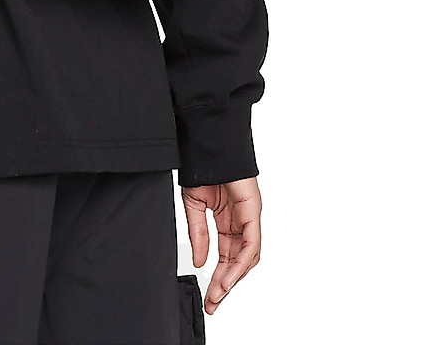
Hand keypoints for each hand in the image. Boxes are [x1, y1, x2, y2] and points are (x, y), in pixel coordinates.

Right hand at [180, 177, 260, 314]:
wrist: (207, 145)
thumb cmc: (202, 167)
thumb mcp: (194, 207)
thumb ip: (199, 235)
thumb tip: (201, 262)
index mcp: (227, 221)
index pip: (226, 256)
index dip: (218, 278)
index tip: (209, 297)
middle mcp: (240, 222)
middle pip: (237, 262)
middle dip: (225, 284)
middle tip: (214, 302)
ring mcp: (248, 217)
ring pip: (247, 257)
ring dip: (233, 277)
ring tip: (219, 292)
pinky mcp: (252, 211)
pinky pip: (251, 243)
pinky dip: (241, 262)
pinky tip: (229, 274)